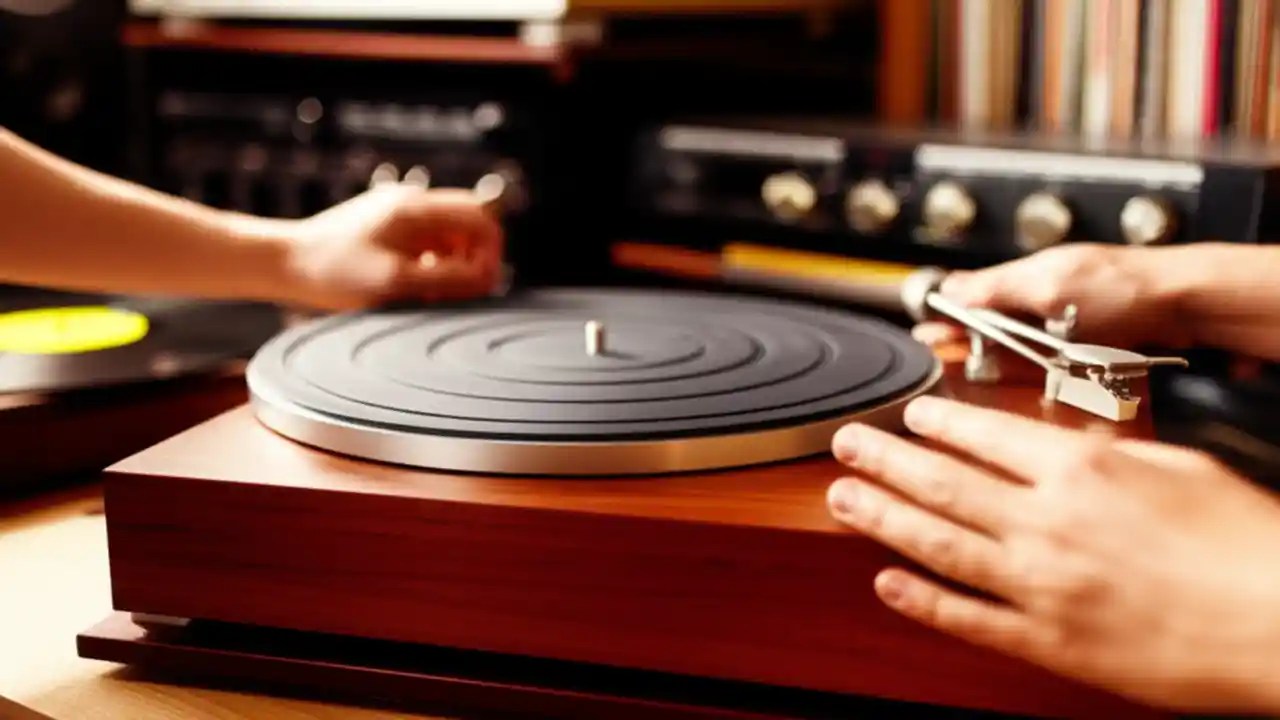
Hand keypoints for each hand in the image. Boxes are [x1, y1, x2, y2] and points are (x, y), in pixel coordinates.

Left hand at [277, 184, 503, 309]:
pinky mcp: (387, 227)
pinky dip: (433, 266)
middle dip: (473, 261)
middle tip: (460, 295)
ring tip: (433, 295)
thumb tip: (488, 277)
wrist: (281, 263)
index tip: (482, 285)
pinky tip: (414, 288)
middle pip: (470, 226)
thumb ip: (447, 280)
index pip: (482, 218)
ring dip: (453, 266)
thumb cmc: (331, 273)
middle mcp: (411, 203)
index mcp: (416, 208)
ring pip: (450, 237)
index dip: (492, 253)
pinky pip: (428, 243)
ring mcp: (398, 213)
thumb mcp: (395, 283)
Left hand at [826, 396, 1279, 713]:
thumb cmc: (1245, 546)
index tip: (910, 412)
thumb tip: (1064, 446)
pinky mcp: (1049, 641)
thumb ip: (1108, 455)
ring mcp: (1041, 585)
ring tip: (843, 496)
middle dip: (886, 459)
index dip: (938, 422)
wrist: (1279, 623)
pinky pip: (967, 618)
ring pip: (938, 543)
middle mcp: (1048, 522)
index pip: (986, 435)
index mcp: (1082, 471)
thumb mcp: (1177, 468)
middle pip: (943, 483)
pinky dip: (921, 600)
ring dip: (882, 517)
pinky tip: (886, 582)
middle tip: (847, 443)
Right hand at [913, 243, 1184, 350]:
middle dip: (970, 344)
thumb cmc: (1130, 288)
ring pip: (1017, 346)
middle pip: (990, 324)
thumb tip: (951, 289)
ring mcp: (1066, 320)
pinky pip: (1048, 360)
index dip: (945, 317)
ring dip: (1004, 362)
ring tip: (985, 373)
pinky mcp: (1088, 342)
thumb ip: (998, 290)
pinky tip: (1034, 380)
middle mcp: (1043, 297)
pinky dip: (1038, 371)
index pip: (970, 295)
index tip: (925, 335)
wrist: (1189, 305)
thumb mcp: (1051, 287)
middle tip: (948, 359)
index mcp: (1027, 275)